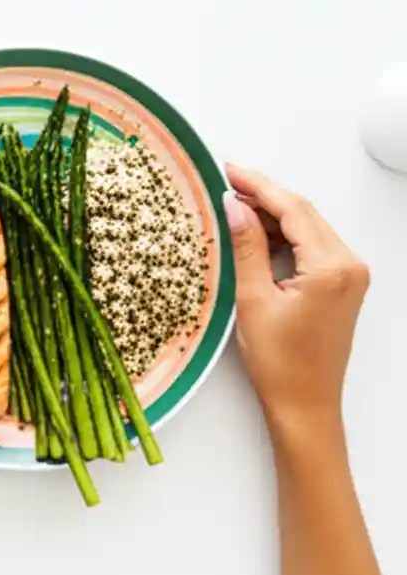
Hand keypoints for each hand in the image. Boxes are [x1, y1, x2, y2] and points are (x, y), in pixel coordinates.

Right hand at [224, 165, 369, 426]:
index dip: (259, 186)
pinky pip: (311, 246)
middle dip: (264, 196)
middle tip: (225, 183)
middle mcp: (349, 265)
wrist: (305, 403)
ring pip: (307, 228)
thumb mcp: (253, 299)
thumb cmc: (280, 362)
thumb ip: (246, 247)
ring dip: (272, 216)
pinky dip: (283, 236)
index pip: (293, 209)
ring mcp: (349, 274)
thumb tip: (234, 206)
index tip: (229, 171)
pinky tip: (255, 234)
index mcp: (332, 266)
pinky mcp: (341, 284)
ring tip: (233, 208)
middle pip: (303, 214)